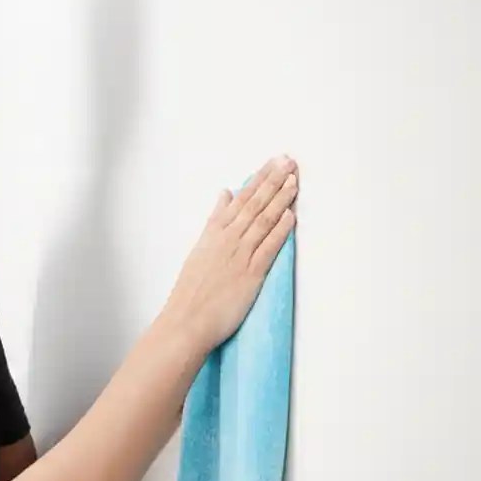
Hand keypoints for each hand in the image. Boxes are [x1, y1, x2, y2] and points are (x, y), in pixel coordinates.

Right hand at [162, 154, 297, 355]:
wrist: (186, 320)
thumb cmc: (191, 291)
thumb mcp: (200, 248)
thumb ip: (215, 221)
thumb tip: (224, 196)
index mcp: (214, 234)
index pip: (240, 199)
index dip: (258, 180)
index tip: (272, 163)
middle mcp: (227, 240)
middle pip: (253, 204)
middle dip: (272, 180)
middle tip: (288, 160)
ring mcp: (239, 256)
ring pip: (262, 221)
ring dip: (280, 199)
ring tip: (294, 180)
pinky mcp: (250, 274)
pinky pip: (268, 247)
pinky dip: (280, 230)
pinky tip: (291, 215)